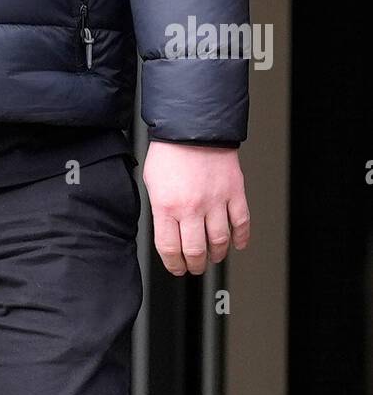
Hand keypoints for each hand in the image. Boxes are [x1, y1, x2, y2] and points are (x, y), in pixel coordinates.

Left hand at [143, 140, 250, 275]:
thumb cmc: (170, 151)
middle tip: (195, 266)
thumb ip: (159, 208)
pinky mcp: (234, 193)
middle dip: (195, 264)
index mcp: (167, 206)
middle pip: (195, 251)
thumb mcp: (152, 182)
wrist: (193, 126)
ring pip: (219, 242)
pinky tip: (237, 243)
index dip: (173, 264)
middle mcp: (191, 207)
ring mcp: (215, 202)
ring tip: (213, 256)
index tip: (177, 268)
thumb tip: (166, 230)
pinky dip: (241, 238)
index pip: (169, 248)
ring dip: (217, 254)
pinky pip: (241, 223)